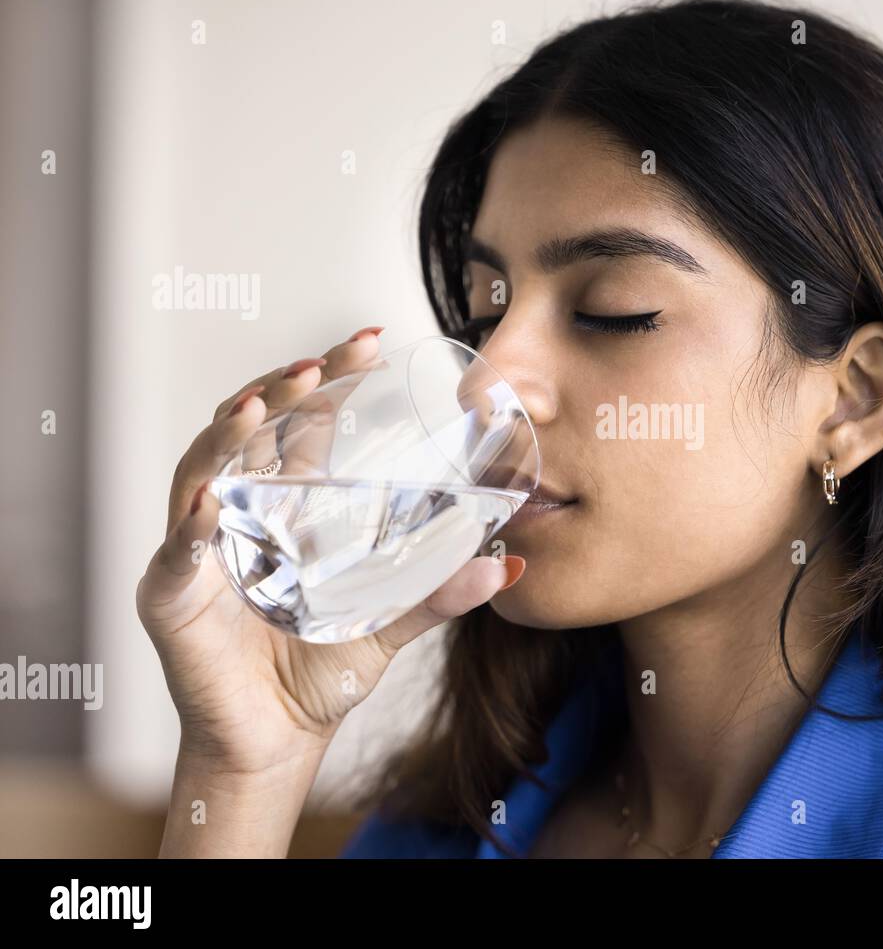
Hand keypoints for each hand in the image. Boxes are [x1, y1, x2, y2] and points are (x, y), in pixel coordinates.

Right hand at [136, 326, 525, 776]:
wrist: (280, 741)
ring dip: (230, 434)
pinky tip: (214, 497)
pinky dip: (193, 522)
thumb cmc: (322, 673)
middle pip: (250, 430)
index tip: (369, 344)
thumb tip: (508, 564)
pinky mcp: (172, 596)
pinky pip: (178, 551)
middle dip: (284, 389)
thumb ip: (439, 591)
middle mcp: (239, 513)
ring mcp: (201, 549)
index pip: (302, 425)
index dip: (329, 381)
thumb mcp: (390, 622)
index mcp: (286, 506)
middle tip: (325, 362)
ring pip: (203, 470)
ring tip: (264, 403)